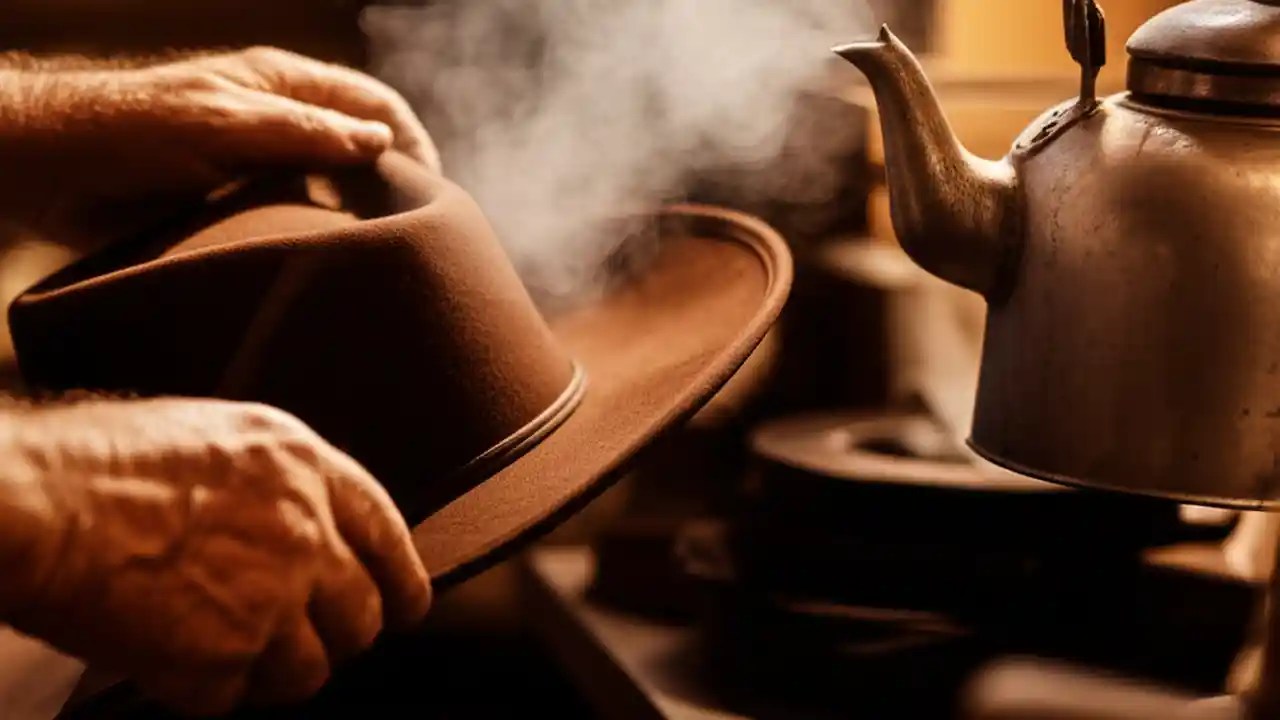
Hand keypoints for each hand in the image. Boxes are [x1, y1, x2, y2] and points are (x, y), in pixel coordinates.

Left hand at [0, 47, 438, 247]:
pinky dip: (324, 239)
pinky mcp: (242, 204)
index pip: (374, 102)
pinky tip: (334, 266)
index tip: (435, 192)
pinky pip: (300, 218)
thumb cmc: (133, 131)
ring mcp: (263, 164)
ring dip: (360, 217)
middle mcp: (281, 122)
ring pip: (335, 187)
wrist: (57, 174)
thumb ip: (302, 130)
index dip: (412, 140)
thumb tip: (380, 142)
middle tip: (420, 233)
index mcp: (282, 85)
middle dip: (395, 182)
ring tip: (384, 257)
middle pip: (363, 147)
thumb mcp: (225, 123)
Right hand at [0, 397, 430, 715]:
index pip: (389, 535)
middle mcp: (304, 534)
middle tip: (302, 637)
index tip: (403, 602)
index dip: (402, 578)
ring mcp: (269, 601)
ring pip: (310, 670)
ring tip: (227, 649)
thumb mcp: (214, 437)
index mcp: (304, 469)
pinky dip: (208, 690)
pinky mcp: (222, 660)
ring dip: (276, 670)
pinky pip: (237, 699)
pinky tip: (172, 656)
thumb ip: (274, 484)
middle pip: (363, 614)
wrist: (33, 504)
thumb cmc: (95, 462)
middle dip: (338, 634)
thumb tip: (297, 523)